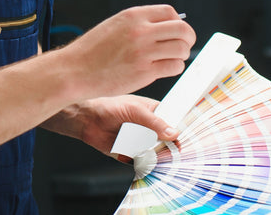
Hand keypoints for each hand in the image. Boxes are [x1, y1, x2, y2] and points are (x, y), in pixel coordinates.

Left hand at [41, 95, 179, 162]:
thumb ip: (154, 122)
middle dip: (170, 146)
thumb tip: (173, 133)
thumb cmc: (109, 107)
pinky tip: (144, 160)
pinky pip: (143, 161)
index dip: (179, 130)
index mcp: (155, 113)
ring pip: (157, 153)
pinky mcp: (132, 154)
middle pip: (167, 141)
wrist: (87, 120)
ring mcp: (142, 141)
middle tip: (173, 150)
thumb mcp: (135, 110)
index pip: (173, 122)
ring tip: (156, 155)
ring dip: (158, 156)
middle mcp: (150, 128)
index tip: (183, 138)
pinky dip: (145, 163)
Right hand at [57, 5, 195, 100]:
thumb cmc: (92, 51)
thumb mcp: (114, 25)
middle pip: (182, 29)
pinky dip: (174, 68)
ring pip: (181, 49)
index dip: (177, 22)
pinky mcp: (144, 72)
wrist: (75, 71)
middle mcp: (140, 31)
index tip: (174, 32)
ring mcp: (143, 51)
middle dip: (187, 38)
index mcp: (133, 16)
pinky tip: (163, 69)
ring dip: (181, 55)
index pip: (170, 12)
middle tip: (182, 46)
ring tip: (171, 59)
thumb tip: (166, 26)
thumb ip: (139, 23)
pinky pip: (174, 66)